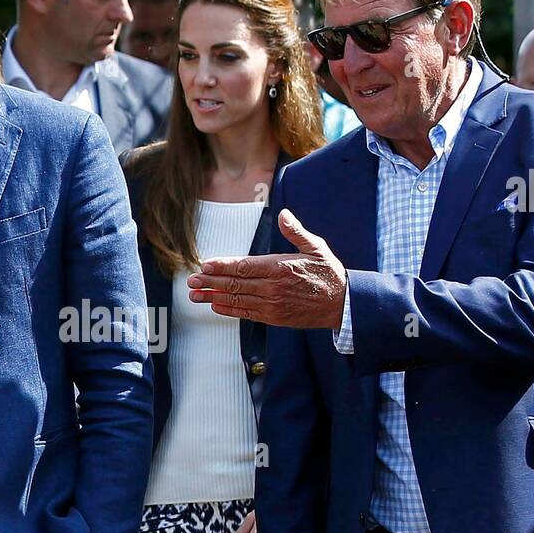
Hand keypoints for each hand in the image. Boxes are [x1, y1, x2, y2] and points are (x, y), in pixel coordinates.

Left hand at [187, 209, 346, 328]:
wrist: (342, 304)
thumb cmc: (328, 273)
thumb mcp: (316, 247)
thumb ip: (296, 232)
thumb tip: (284, 215)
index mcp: (280, 267)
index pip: (244, 266)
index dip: (222, 266)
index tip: (205, 265)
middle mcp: (273, 287)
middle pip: (235, 284)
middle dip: (210, 282)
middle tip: (191, 281)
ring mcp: (272, 304)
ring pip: (237, 300)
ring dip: (213, 297)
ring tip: (194, 295)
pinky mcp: (274, 317)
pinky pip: (246, 313)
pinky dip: (229, 309)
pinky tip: (215, 306)